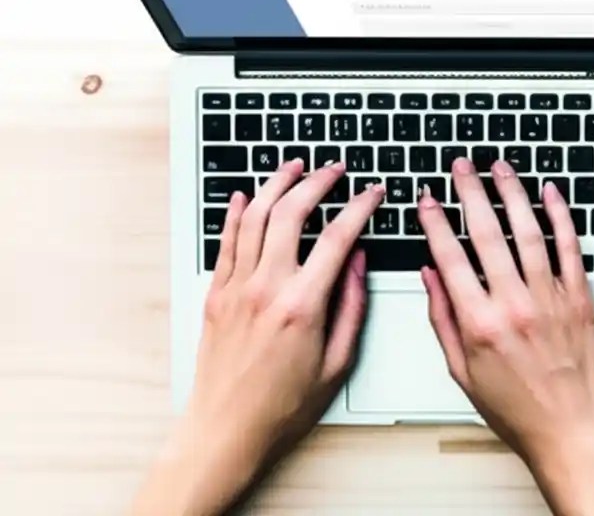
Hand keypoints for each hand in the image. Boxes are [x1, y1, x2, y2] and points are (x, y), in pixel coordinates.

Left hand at [131, 160, 384, 515]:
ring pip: (254, 218)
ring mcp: (235, 289)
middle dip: (316, 182)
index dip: (360, 207)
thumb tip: (358, 263)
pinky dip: (235, 214)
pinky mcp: (215, 296)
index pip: (337, 238)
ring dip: (275, 185)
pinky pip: (225, 242)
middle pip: (291, 213)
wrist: (226, 430)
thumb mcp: (338, 363)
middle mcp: (266, 288)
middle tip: (334, 169)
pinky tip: (244, 198)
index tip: (373, 193)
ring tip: (294, 168)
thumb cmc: (283, 406)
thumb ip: (352, 307)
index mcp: (303, 306)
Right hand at [418, 158, 593, 515]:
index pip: (451, 257)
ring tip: (499, 168)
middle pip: (488, 233)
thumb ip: (443, 320)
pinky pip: (570, 248)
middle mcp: (516, 305)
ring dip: (512, 193)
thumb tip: (430, 276)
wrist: (571, 430)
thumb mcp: (463, 372)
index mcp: (480, 324)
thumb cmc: (517, 410)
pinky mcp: (581, 299)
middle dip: (470, 192)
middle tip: (461, 167)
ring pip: (529, 231)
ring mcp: (552, 299)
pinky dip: (560, 216)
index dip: (435, 222)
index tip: (427, 200)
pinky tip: (550, 193)